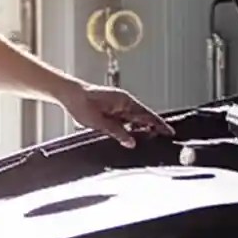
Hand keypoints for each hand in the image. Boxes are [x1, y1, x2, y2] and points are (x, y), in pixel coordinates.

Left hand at [57, 83, 174, 147]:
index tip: (169, 133)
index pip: (147, 115)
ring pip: (134, 120)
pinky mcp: (111, 109)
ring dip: (139, 130)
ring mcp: (118, 105)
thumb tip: (131, 142)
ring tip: (146, 143)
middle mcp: (123, 102)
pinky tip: (128, 137)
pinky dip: (128, 129)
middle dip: (151, 129)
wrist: (68, 95)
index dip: (159, 125)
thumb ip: (117, 132)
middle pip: (143, 118)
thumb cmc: (81, 103)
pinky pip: (125, 121)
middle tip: (160, 142)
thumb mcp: (99, 122)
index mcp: (124, 101)